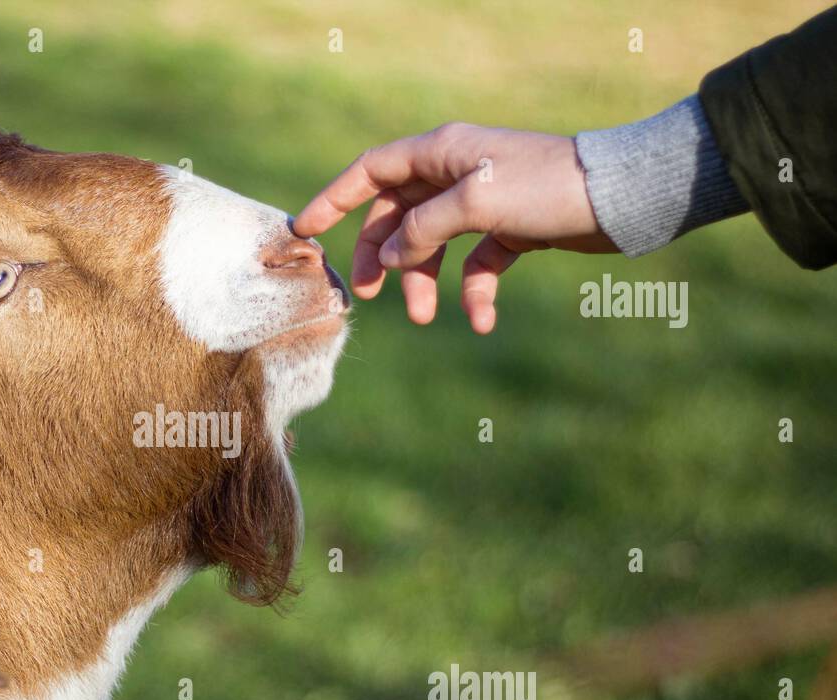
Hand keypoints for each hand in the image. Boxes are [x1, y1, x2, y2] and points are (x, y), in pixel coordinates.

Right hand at [293, 124, 616, 333]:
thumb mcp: (473, 204)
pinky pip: (476, 264)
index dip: (334, 199)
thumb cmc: (546, 187)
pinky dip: (474, 293)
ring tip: (423, 318)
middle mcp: (455, 174)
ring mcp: (482, 203)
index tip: (305, 231)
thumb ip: (421, 230)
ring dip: (422, 282)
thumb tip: (391, 257)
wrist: (620, 197)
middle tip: (365, 294)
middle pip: (396, 215)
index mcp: (440, 153)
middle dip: (378, 255)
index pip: (371, 172)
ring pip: (432, 245)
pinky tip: (483, 321)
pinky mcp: (510, 230)